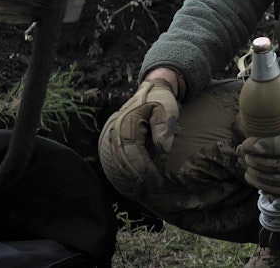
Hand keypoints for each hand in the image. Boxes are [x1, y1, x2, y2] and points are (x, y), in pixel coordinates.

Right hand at [98, 77, 179, 197]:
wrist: (152, 89)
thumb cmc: (161, 99)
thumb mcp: (166, 108)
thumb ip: (163, 127)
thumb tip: (163, 148)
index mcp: (127, 123)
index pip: (134, 152)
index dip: (144, 169)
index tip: (156, 181)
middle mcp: (116, 131)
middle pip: (123, 160)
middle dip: (137, 177)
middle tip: (152, 188)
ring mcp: (113, 135)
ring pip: (118, 161)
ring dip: (129, 177)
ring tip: (142, 189)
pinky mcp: (116, 140)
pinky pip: (118, 158)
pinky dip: (124, 171)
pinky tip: (134, 182)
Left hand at [237, 104, 279, 195]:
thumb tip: (255, 112)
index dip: (262, 145)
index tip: (247, 143)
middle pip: (277, 165)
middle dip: (253, 160)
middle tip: (241, 152)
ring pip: (277, 180)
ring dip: (255, 174)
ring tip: (243, 164)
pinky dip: (263, 186)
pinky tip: (252, 177)